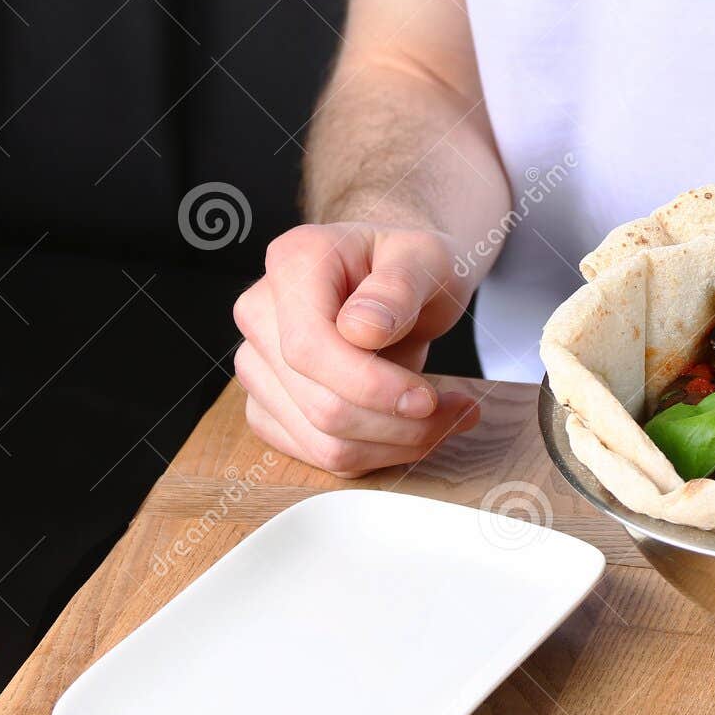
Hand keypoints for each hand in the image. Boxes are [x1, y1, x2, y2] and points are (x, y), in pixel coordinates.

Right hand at [232, 223, 480, 475]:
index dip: (369, 386)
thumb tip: (360, 331)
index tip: (427, 399)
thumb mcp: (426, 259)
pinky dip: (377, 453)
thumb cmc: (412, 264)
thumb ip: (398, 287)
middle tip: (458, 411)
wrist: (400, 283)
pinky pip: (320, 455)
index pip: (308, 348)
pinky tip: (412, 427)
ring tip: (446, 417)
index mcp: (292, 264)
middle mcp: (259, 314)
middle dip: (398, 424)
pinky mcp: (268, 406)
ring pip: (322, 442)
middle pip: (319, 405)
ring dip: (395, 445)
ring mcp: (257, 364)